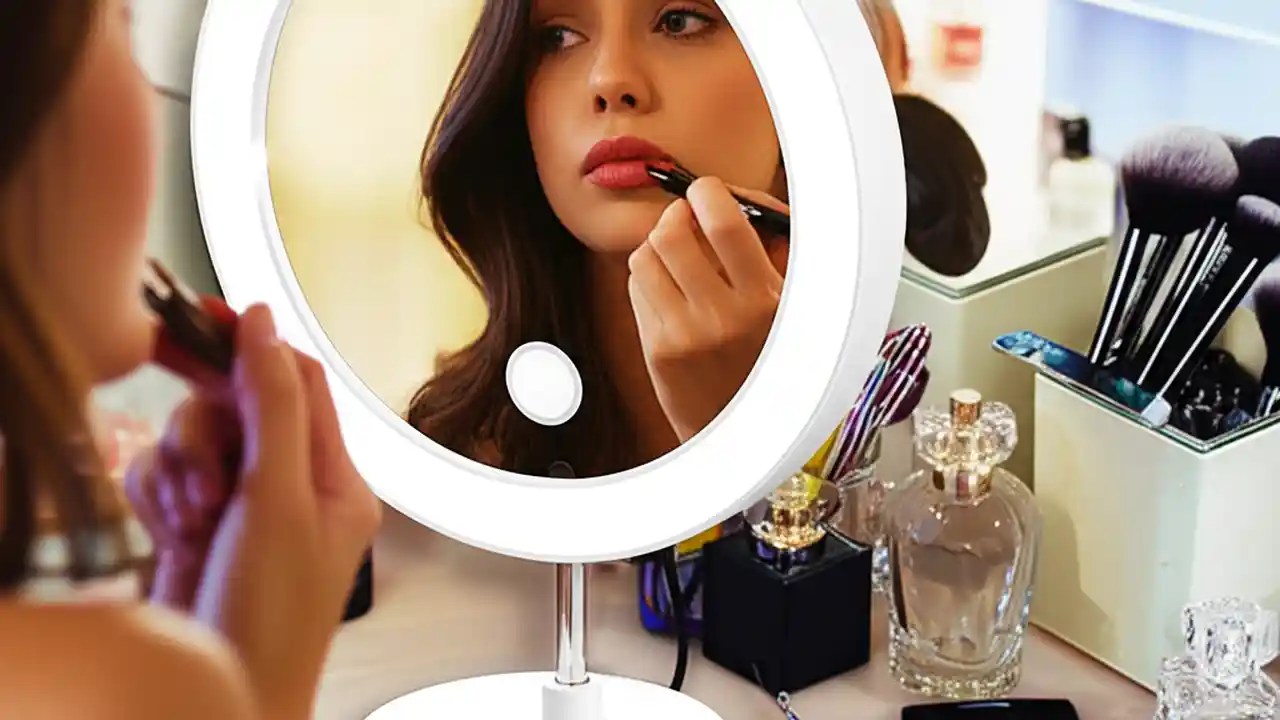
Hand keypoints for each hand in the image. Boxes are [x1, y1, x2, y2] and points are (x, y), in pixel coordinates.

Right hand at [126, 305, 381, 719]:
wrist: (224, 690)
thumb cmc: (271, 615)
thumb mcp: (280, 499)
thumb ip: (273, 405)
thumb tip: (264, 324)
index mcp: (335, 476)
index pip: (299, 383)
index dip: (253, 344)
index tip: (205, 314)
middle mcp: (292, 486)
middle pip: (238, 405)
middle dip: (207, 419)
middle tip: (177, 406)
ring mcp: (241, 507)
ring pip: (194, 437)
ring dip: (182, 467)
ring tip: (195, 516)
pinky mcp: (197, 527)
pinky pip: (164, 476)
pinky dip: (159, 495)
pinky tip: (172, 532)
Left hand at [628, 177, 789, 440]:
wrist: (749, 435)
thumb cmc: (773, 360)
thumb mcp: (792, 305)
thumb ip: (773, 250)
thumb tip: (736, 198)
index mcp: (766, 301)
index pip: (723, 222)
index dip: (707, 194)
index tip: (707, 193)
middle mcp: (722, 318)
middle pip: (671, 233)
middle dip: (675, 216)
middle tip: (686, 219)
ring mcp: (683, 336)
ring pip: (645, 257)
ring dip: (658, 245)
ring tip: (678, 256)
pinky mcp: (657, 351)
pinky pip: (637, 289)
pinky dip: (649, 278)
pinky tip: (670, 290)